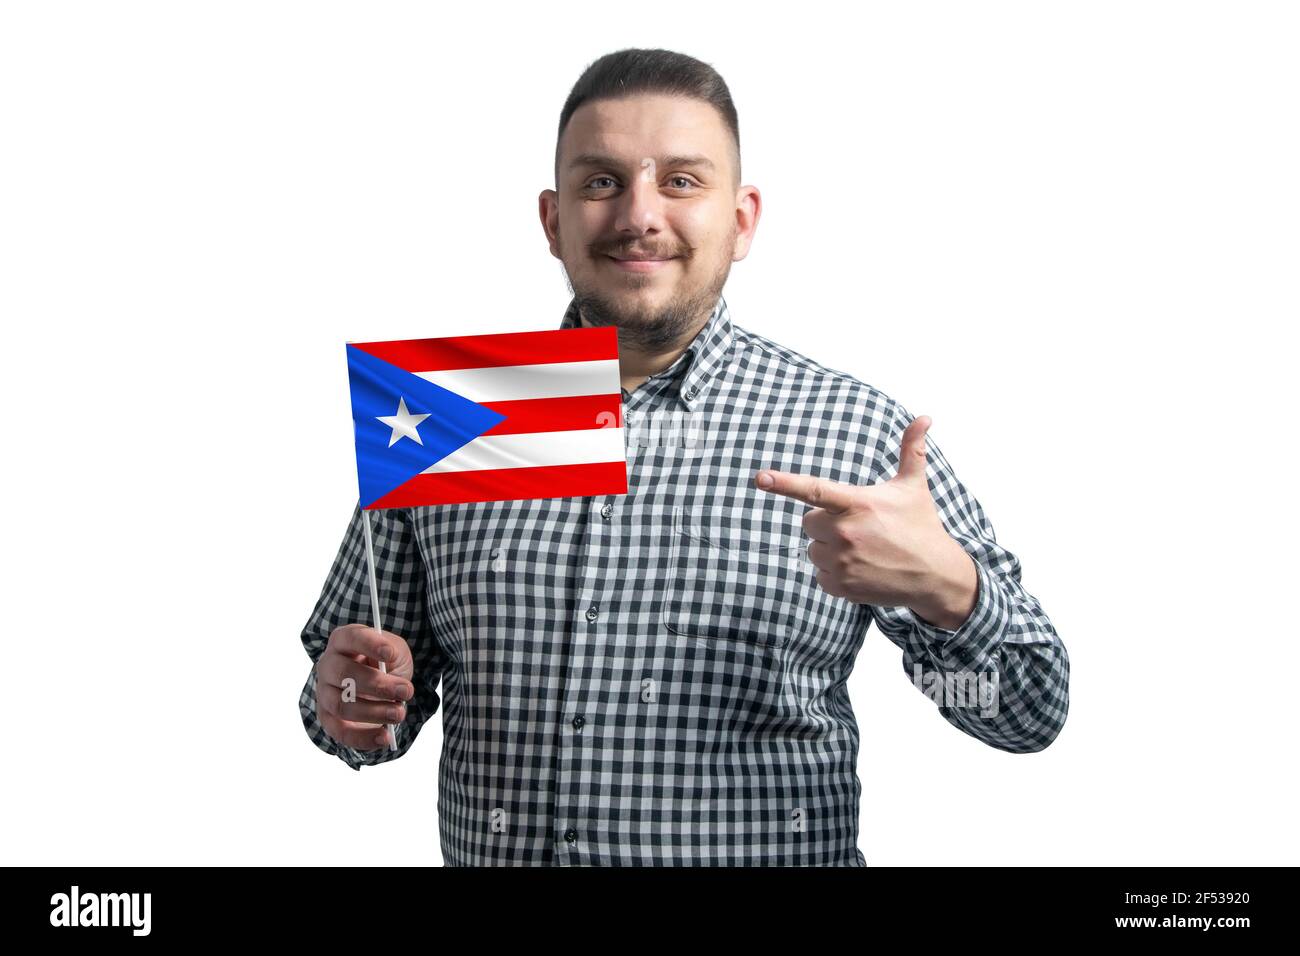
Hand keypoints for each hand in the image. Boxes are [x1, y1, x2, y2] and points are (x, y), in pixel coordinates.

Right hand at [314, 624, 415, 750]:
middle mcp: (328, 665)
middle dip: (377, 685)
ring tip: (399, 713)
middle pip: (343, 674)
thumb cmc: (384, 663)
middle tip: (405, 691)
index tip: (390, 653)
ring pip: (341, 705)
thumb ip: (393, 652)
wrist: (378, 683)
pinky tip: (385, 737)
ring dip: (374, 712)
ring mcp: (324, 692)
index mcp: (343, 640)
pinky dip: (364, 738)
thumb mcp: (394, 650)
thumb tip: (390, 663)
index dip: (370, 645)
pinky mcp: (328, 717)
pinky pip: (340, 732)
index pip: (351, 638)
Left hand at [754, 414, 977, 627]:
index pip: (815, 490)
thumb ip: (911, 450)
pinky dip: (834, 573)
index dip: (785, 483)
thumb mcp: (914, 487)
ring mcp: (842, 561)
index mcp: (859, 503)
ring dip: (830, 549)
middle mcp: (846, 532)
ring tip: (862, 550)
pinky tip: (860, 569)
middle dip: (827, 523)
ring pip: (813, 549)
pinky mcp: (842, 586)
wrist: (936, 575)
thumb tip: (924, 417)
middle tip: (859, 528)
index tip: (761, 478)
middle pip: (810, 521)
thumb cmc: (921, 525)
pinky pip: (819, 575)